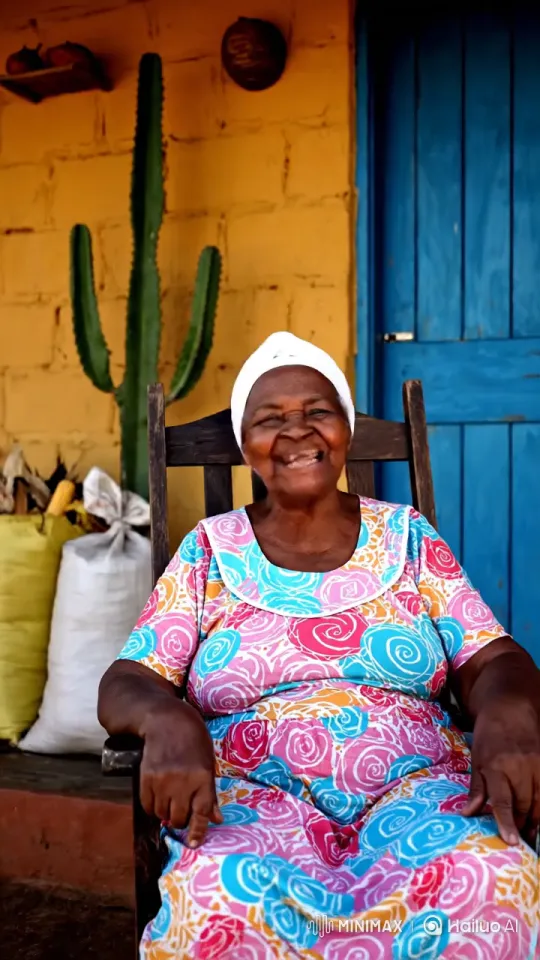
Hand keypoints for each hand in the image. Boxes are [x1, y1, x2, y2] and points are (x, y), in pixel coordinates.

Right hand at [140, 700, 222, 847]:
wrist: (166, 720)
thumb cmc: (193, 740)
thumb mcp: (208, 762)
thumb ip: (210, 792)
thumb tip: (216, 818)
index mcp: (202, 777)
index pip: (201, 812)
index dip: (198, 831)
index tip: (195, 843)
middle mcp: (182, 781)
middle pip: (179, 817)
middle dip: (181, 820)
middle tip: (182, 812)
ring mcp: (162, 780)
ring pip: (162, 814)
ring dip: (166, 813)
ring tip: (170, 801)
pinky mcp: (146, 778)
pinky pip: (148, 805)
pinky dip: (153, 807)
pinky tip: (158, 797)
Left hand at [462, 696, 539, 846]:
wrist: (508, 710)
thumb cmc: (488, 737)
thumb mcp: (476, 760)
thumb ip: (476, 789)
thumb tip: (468, 814)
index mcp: (496, 766)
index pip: (502, 800)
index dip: (507, 822)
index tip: (511, 841)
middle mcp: (518, 766)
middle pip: (523, 804)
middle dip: (520, 823)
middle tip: (516, 838)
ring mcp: (535, 764)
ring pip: (538, 801)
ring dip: (534, 819)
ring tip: (528, 832)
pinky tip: (537, 816)